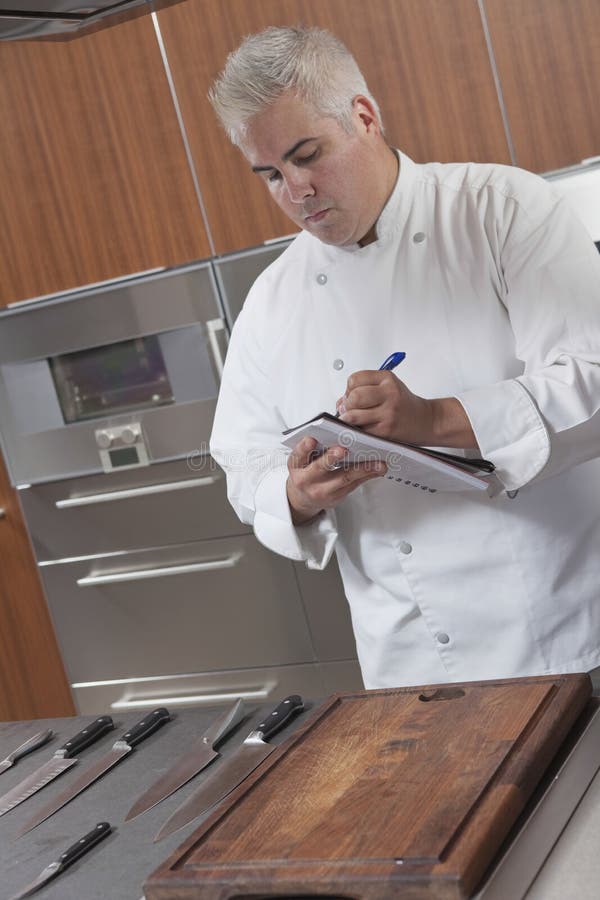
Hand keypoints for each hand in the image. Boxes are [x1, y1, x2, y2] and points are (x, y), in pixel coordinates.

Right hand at [286, 436, 385, 524]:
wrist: (303, 498)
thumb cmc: (305, 472)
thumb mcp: (301, 460)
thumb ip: (312, 448)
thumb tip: (336, 430)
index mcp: (296, 465)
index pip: (298, 455)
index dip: (304, 447)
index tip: (311, 439)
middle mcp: (306, 479)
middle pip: (320, 468)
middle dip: (332, 458)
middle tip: (343, 449)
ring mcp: (322, 490)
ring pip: (344, 478)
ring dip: (362, 469)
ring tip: (378, 463)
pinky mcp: (336, 497)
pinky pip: (354, 484)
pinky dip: (367, 475)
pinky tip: (378, 469)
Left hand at [336, 370, 478, 448]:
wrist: (426, 420)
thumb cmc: (404, 404)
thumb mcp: (388, 386)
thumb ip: (364, 389)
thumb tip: (340, 402)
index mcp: (387, 379)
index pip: (354, 379)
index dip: (348, 389)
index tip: (352, 395)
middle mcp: (389, 393)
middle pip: (354, 397)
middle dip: (347, 404)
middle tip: (350, 409)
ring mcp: (388, 413)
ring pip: (353, 415)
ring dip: (347, 419)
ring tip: (352, 420)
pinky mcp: (386, 430)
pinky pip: (361, 431)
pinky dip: (355, 431)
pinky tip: (360, 428)